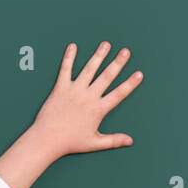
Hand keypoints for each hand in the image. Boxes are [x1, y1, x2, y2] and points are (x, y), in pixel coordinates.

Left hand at [0, 41, 142, 187]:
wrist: (48, 139)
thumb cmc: (71, 142)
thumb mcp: (95, 143)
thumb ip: (114, 140)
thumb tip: (130, 141)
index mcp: (98, 109)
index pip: (119, 94)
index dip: (130, 83)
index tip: (139, 74)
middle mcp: (88, 97)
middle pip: (106, 77)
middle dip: (117, 63)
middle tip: (125, 52)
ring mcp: (74, 90)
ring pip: (89, 69)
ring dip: (98, 56)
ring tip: (106, 44)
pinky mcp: (60, 88)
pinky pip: (65, 69)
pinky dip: (69, 57)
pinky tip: (73, 46)